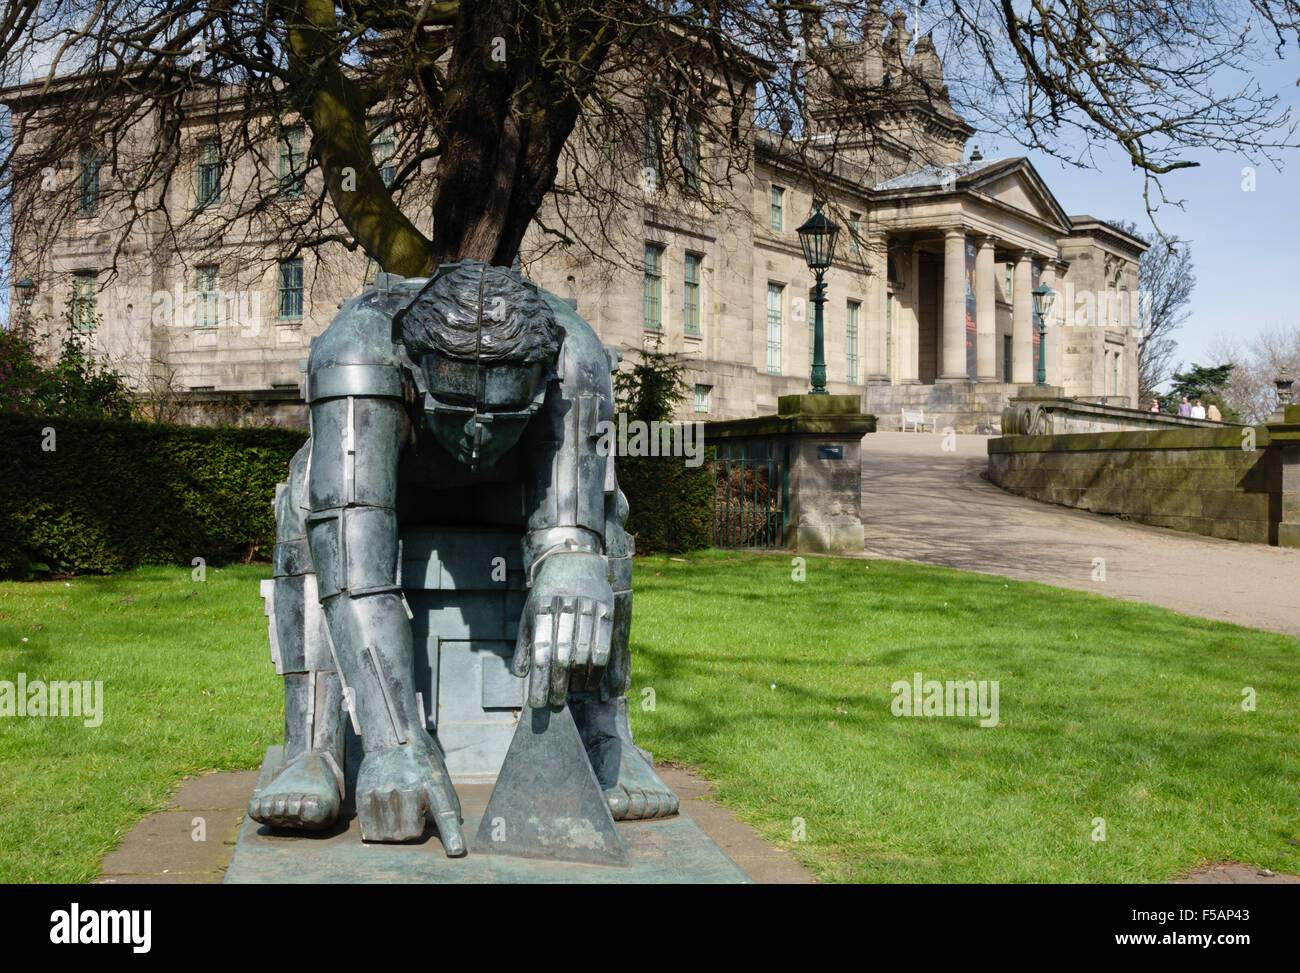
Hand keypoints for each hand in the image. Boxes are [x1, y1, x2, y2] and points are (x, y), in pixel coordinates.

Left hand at [511, 551, 613, 707]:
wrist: (573, 560)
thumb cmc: (547, 593)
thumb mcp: (529, 613)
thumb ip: (524, 644)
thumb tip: (520, 675)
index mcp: (542, 610)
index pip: (541, 654)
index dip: (540, 682)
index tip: (537, 704)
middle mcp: (565, 609)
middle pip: (562, 658)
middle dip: (558, 686)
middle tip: (554, 704)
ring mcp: (588, 609)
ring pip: (585, 655)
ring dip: (578, 682)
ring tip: (572, 694)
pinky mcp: (606, 610)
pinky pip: (604, 647)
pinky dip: (597, 671)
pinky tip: (589, 682)